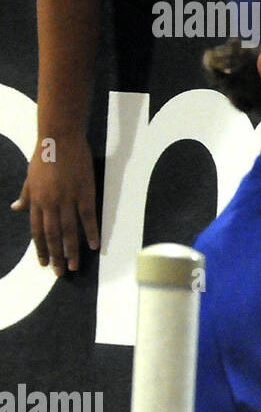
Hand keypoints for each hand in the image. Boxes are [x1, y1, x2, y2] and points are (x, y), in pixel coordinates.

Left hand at [10, 132, 98, 276]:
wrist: (59, 138)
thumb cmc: (44, 155)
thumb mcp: (30, 176)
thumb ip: (26, 195)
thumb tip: (16, 208)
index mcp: (37, 200)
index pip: (37, 231)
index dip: (41, 249)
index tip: (45, 264)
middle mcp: (50, 203)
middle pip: (52, 235)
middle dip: (56, 255)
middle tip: (61, 272)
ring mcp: (68, 199)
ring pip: (69, 230)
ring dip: (72, 250)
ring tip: (75, 265)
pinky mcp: (84, 193)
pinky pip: (87, 217)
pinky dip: (90, 232)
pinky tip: (94, 245)